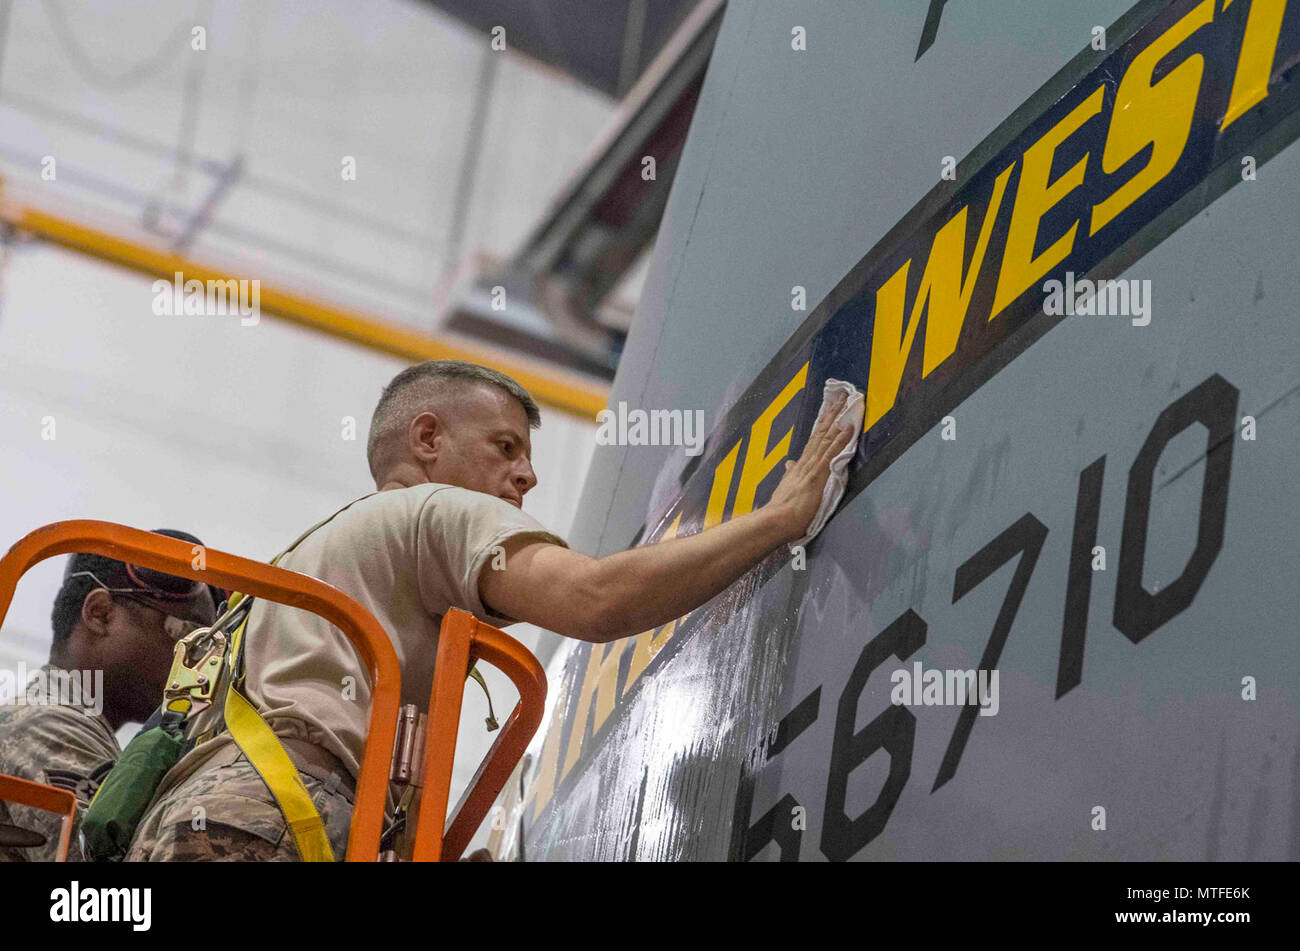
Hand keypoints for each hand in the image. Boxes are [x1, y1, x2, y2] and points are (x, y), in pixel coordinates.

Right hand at [764, 389, 855, 541]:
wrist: (776, 520)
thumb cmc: (782, 511)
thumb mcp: (786, 488)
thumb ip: (789, 474)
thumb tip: (789, 463)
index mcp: (799, 466)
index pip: (814, 439)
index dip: (823, 422)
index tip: (830, 407)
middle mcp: (806, 462)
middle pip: (822, 432)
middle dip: (832, 413)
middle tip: (842, 395)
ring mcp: (812, 467)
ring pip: (827, 438)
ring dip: (838, 419)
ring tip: (848, 403)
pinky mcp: (818, 475)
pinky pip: (831, 453)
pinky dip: (840, 439)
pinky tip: (848, 427)